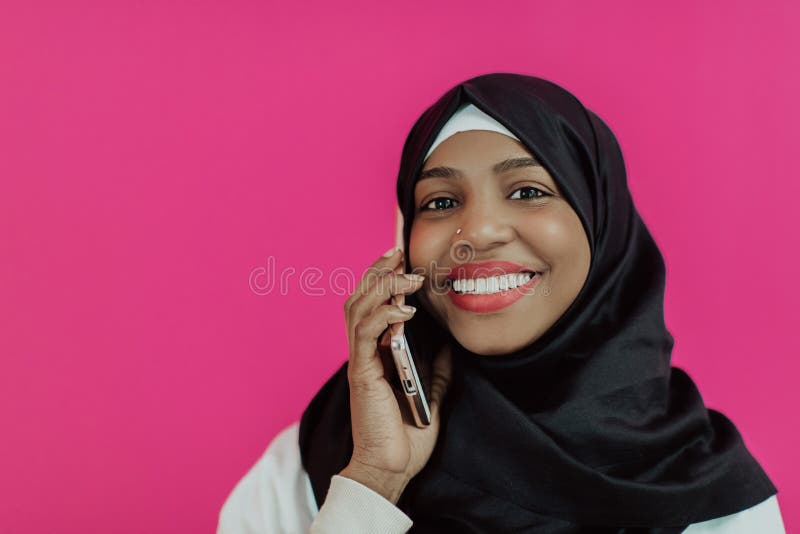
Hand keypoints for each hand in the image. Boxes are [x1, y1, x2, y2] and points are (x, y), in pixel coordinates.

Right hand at [340, 247, 453, 503]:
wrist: (392, 468)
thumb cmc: (407, 436)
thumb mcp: (431, 394)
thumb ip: (437, 368)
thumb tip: (450, 345)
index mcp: (376, 353)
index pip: (372, 305)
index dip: (382, 278)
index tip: (401, 258)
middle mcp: (364, 352)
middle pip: (360, 298)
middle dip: (378, 271)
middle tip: (398, 252)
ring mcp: (361, 361)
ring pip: (358, 309)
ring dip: (382, 286)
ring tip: (406, 274)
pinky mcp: (363, 373)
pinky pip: (366, 335)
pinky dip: (382, 315)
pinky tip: (404, 309)